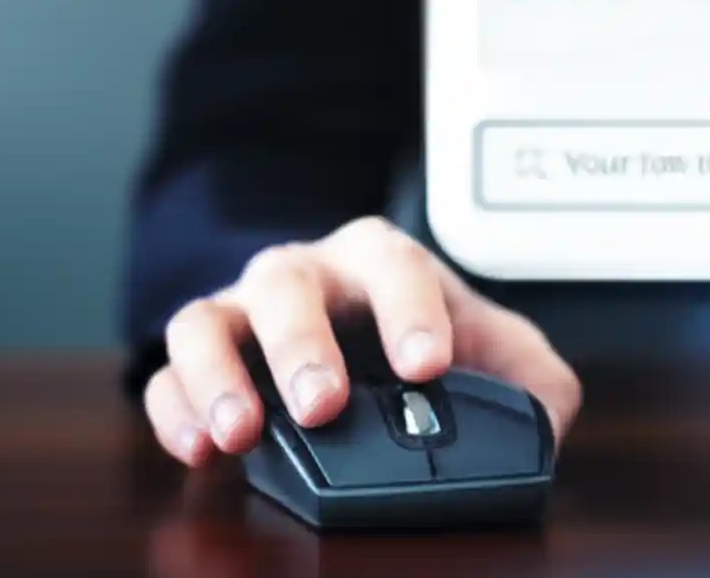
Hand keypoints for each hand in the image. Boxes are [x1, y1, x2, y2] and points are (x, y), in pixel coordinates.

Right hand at [143, 217, 581, 466]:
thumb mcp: (501, 354)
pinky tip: (198, 450)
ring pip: (209, 318)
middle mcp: (308, 274)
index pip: (396, 265)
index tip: (428, 365)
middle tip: (324, 405)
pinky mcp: (204, 359)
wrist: (369, 337)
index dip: (409, 311)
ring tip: (241, 433)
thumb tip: (542, 429)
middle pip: (289, 283)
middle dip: (304, 344)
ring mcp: (246, 311)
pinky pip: (167, 373)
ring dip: (221, 374)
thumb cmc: (430, 339)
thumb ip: (533, 383)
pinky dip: (174, 408)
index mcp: (384, 260)